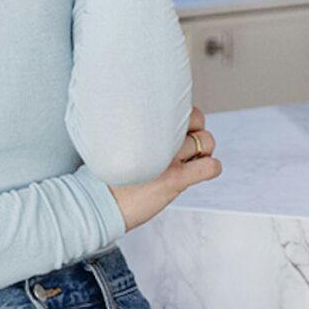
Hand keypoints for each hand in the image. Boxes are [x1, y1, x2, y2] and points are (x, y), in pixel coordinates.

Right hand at [109, 105, 218, 230]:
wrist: (96, 203)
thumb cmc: (104, 175)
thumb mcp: (115, 141)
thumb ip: (139, 130)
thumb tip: (161, 124)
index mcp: (142, 125)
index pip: (177, 106)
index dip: (183, 117)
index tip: (177, 129)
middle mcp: (156, 137)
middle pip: (196, 118)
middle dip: (197, 130)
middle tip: (188, 145)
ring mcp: (167, 157)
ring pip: (206, 141)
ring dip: (205, 150)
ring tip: (193, 160)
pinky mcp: (175, 179)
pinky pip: (210, 167)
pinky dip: (212, 168)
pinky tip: (201, 172)